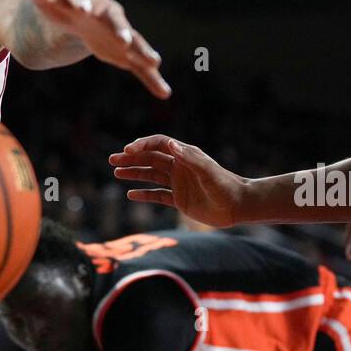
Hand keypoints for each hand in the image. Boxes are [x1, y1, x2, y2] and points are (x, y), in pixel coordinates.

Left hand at [14, 0, 169, 98]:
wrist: (78, 13)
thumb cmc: (61, 2)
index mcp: (91, 0)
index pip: (86, 0)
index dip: (83, 3)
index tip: (80, 7)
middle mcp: (110, 17)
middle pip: (117, 23)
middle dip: (120, 31)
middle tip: (124, 41)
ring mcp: (120, 36)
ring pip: (134, 44)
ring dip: (143, 53)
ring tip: (155, 63)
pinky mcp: (125, 53)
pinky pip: (139, 67)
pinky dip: (151, 79)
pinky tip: (164, 92)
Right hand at [109, 135, 245, 227]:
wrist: (238, 206)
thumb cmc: (226, 186)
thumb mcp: (208, 171)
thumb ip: (190, 158)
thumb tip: (170, 144)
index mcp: (184, 155)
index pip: (158, 144)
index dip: (142, 145)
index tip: (127, 151)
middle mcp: (179, 166)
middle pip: (150, 158)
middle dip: (131, 158)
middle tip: (112, 160)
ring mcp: (178, 183)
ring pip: (150, 175)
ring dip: (134, 173)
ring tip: (116, 173)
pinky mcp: (179, 199)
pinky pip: (157, 195)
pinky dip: (144, 194)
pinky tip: (130, 194)